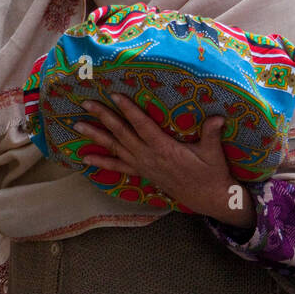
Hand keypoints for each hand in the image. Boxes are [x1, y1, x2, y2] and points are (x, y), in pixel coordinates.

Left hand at [74, 93, 256, 226]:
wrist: (208, 198)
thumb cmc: (211, 172)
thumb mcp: (213, 153)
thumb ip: (211, 134)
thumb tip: (218, 117)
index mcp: (164, 148)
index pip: (141, 125)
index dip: (127, 110)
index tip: (114, 95)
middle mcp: (148, 156)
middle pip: (121, 133)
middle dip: (103, 117)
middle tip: (86, 103)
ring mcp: (142, 165)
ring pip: (114, 148)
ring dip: (95, 136)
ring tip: (76, 125)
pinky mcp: (142, 173)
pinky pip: (117, 167)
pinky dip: (101, 163)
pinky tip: (84, 159)